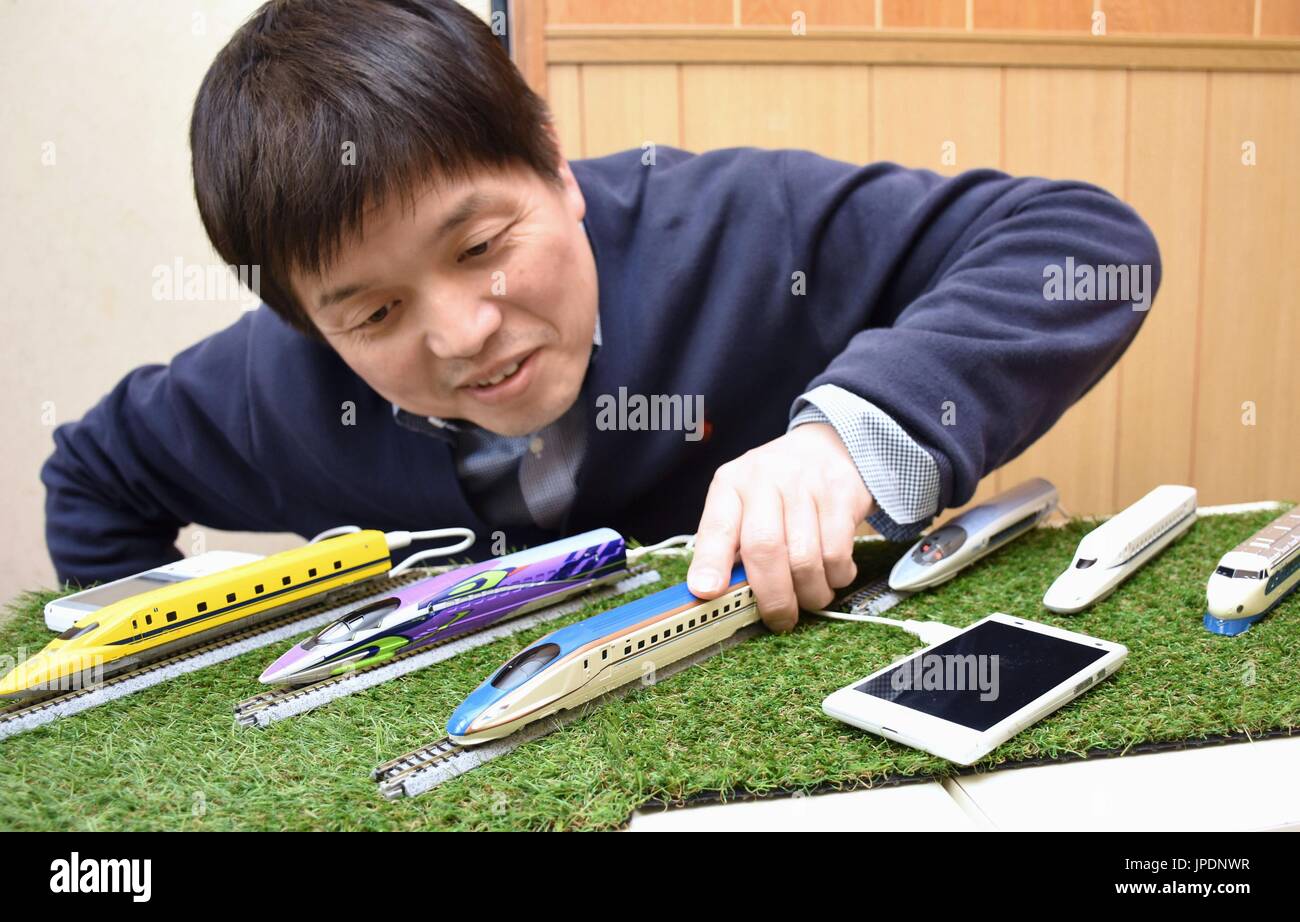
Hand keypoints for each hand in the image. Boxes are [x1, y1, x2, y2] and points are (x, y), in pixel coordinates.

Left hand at [687, 422, 874, 630]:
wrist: (828, 445)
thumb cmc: (777, 487)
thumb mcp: (743, 502)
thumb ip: (730, 544)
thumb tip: (718, 595)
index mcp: (731, 484)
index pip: (717, 527)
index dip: (711, 563)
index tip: (708, 592)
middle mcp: (764, 479)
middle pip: (764, 548)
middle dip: (773, 597)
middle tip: (780, 619)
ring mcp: (805, 484)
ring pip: (805, 558)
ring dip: (810, 593)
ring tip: (811, 598)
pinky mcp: (841, 494)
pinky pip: (837, 552)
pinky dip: (836, 577)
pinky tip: (832, 575)